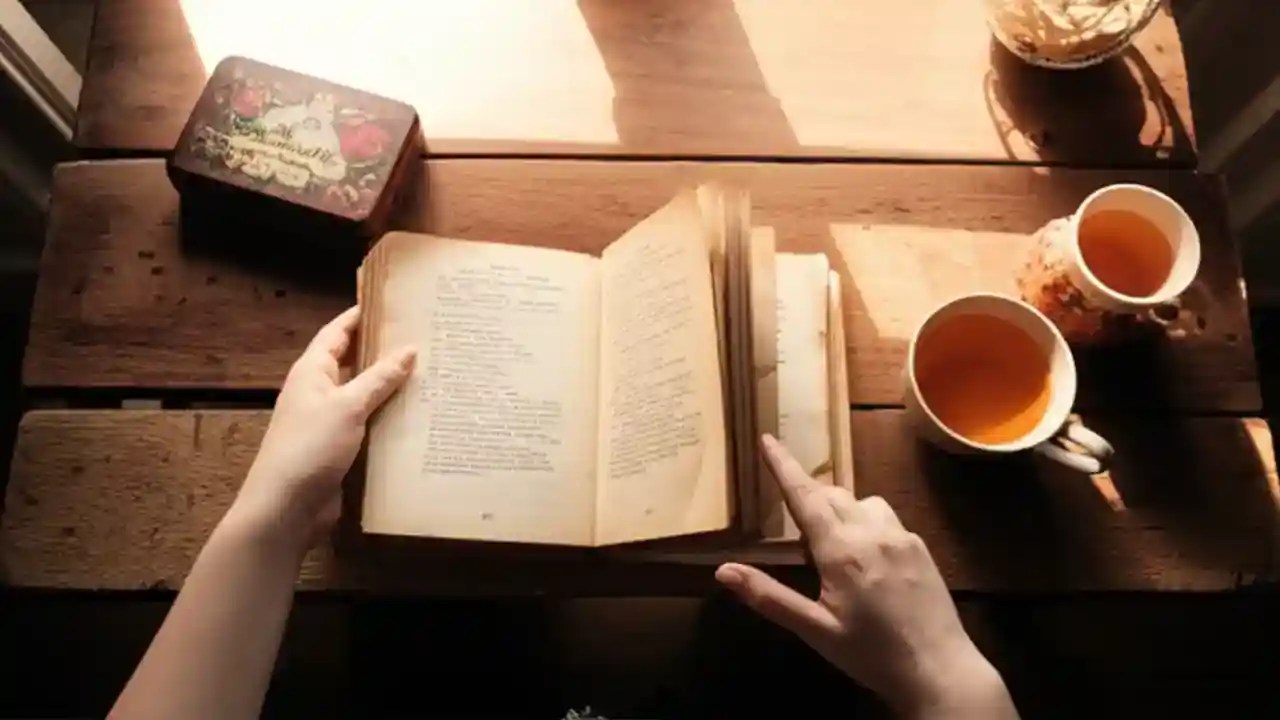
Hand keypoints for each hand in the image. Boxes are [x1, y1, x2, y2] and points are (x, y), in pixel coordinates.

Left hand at [229, 307, 415, 550]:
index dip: (361, 315)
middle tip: (423, 337)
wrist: (286, 508)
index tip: (392, 301)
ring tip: (432, 373)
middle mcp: (319, 392)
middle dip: (383, 350)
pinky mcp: (340, 449)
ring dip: (391, 387)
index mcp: (312, 372)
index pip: (338, 332)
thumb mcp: (348, 407)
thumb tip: (409, 349)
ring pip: (364, 395)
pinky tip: (419, 417)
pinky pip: (369, 425)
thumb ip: (379, 378)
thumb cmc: (310, 448)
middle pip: (353, 362)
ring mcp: (329, 422)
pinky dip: (390, 418)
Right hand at [716, 435, 1015, 718]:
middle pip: (833, 494)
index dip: (783, 465)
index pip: (805, 495)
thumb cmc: (872, 654)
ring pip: (863, 501)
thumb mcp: (815, 630)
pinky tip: (867, 558)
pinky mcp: (921, 548)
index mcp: (842, 550)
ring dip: (841, 508)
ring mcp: (902, 537)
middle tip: (796, 527)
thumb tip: (723, 571)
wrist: (940, 670)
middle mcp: (872, 532)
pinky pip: (886, 518)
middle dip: (810, 497)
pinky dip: (867, 523)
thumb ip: (769, 597)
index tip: (767, 438)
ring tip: (832, 543)